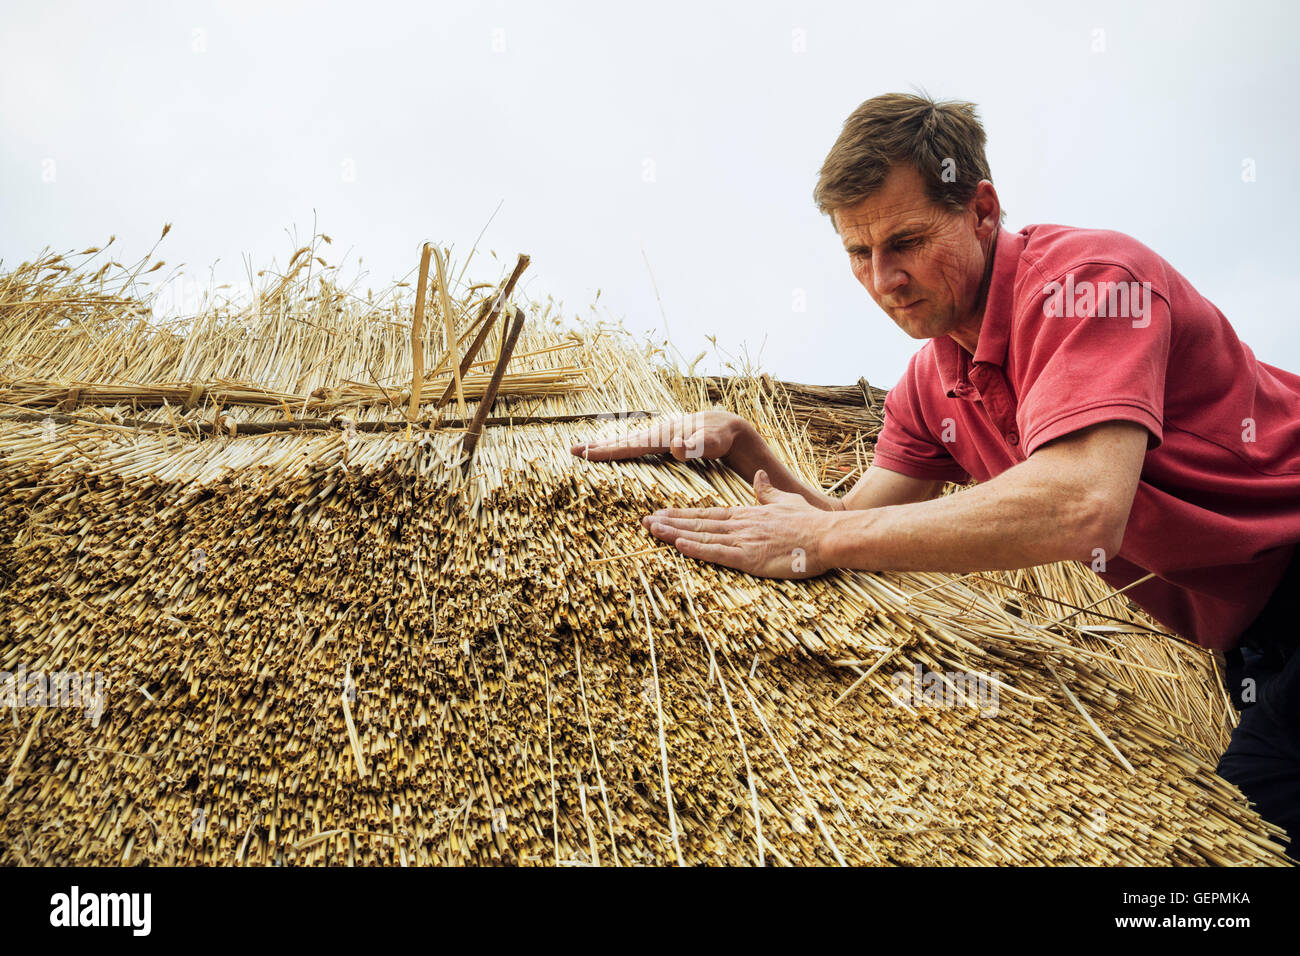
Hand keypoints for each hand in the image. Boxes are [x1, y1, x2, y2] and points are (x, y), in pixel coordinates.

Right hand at [571, 410, 748, 461]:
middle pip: (624, 440)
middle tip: (573, 450)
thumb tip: (676, 446)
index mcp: (663, 435)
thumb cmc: (721, 438)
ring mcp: (658, 434)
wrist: (728, 426)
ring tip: (585, 450)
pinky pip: (636, 443)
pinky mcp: (662, 438)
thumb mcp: (711, 443)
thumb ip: (695, 446)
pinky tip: (613, 450)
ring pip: (628, 440)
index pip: (631, 445)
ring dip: (606, 445)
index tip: (586, 454)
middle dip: (599, 446)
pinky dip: (620, 446)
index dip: (609, 451)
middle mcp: (657, 432)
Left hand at [641, 469, 835, 577]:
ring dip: (675, 534)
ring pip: (702, 537)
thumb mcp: (785, 501)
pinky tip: (678, 546)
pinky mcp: (751, 558)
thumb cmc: (810, 522)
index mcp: (746, 515)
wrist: (828, 535)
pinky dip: (697, 549)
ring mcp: (744, 541)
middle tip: (644, 522)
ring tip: (652, 530)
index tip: (661, 513)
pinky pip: (718, 553)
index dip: (682, 514)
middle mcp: (740, 526)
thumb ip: (767, 492)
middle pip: (698, 524)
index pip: (707, 513)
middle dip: (670, 523)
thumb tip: (759, 476)